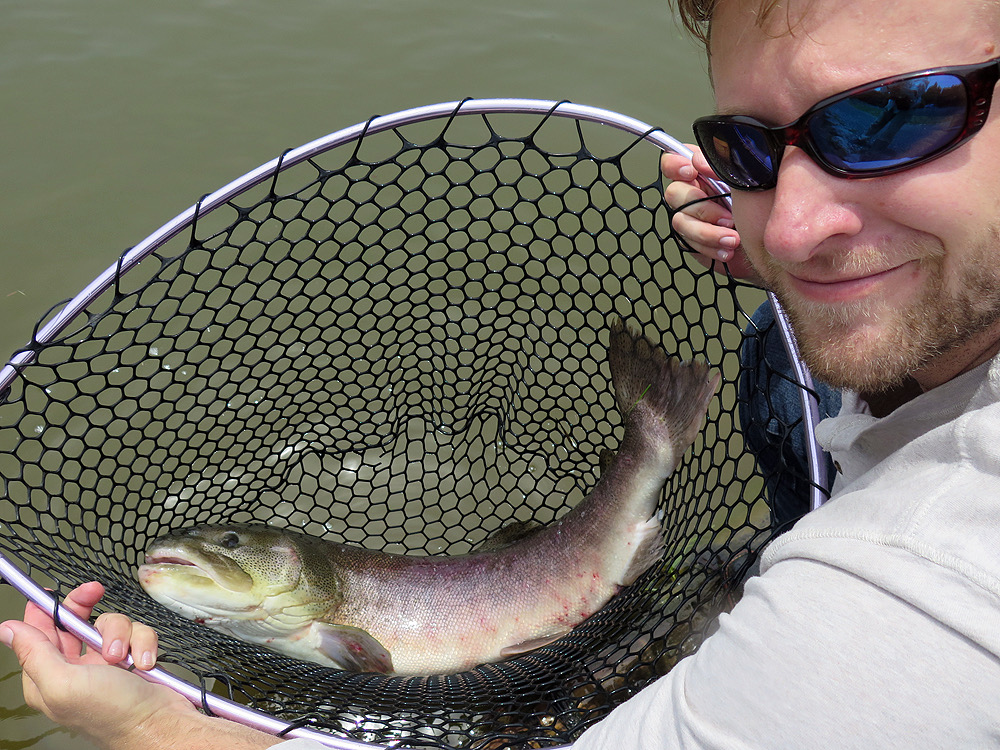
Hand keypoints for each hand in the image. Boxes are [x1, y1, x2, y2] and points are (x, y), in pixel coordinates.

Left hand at [0, 581, 193, 747]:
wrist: (160, 723)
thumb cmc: (111, 713)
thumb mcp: (63, 684)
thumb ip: (34, 653)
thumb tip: (7, 629)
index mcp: (47, 676)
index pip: (37, 631)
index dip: (44, 608)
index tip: (52, 590)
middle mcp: (74, 667)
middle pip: (75, 619)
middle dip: (86, 606)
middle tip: (94, 592)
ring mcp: (105, 662)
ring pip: (111, 622)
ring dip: (122, 634)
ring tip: (124, 658)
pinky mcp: (132, 657)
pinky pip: (137, 632)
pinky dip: (143, 643)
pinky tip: (143, 662)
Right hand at [660, 147, 759, 281]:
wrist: (768, 246)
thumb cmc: (762, 211)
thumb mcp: (746, 182)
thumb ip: (721, 168)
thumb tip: (698, 159)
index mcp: (704, 173)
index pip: (674, 161)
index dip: (675, 165)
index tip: (691, 172)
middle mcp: (694, 193)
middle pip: (675, 192)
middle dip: (702, 208)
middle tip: (728, 217)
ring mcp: (691, 218)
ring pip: (680, 221)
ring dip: (708, 232)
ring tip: (733, 239)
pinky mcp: (691, 240)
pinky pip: (688, 242)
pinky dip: (710, 247)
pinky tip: (727, 249)